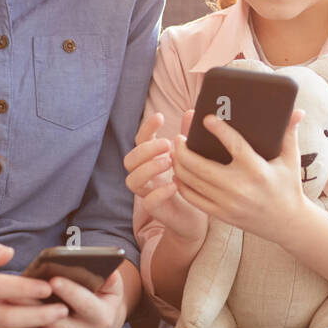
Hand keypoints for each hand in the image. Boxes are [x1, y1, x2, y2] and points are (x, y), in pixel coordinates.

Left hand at [1, 269, 127, 327]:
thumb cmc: (105, 298)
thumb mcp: (113, 286)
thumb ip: (109, 274)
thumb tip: (97, 263)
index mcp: (101, 318)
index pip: (85, 304)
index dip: (70, 291)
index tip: (54, 280)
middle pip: (54, 320)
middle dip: (33, 304)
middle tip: (14, 289)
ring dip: (18, 318)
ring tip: (1, 300)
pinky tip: (0, 315)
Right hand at [124, 109, 208, 244]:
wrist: (197, 216)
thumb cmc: (192, 182)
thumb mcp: (193, 157)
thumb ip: (189, 136)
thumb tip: (192, 111)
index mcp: (152, 159)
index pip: (140, 140)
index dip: (146, 128)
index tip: (160, 116)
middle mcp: (145, 175)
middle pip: (129, 160)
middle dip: (145, 150)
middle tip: (167, 144)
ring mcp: (147, 192)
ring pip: (132, 181)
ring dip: (148, 169)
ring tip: (169, 162)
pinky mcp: (155, 209)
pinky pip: (147, 202)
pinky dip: (158, 192)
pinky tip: (174, 185)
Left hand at [170, 106, 307, 246]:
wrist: (286, 223)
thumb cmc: (288, 186)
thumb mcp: (291, 159)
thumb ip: (289, 133)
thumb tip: (298, 111)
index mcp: (257, 169)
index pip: (234, 145)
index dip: (218, 130)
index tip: (206, 118)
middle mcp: (240, 187)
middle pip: (200, 166)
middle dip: (183, 150)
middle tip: (178, 138)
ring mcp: (227, 202)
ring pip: (192, 181)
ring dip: (179, 165)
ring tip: (176, 153)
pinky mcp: (221, 214)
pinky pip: (193, 198)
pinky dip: (182, 185)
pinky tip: (178, 174)